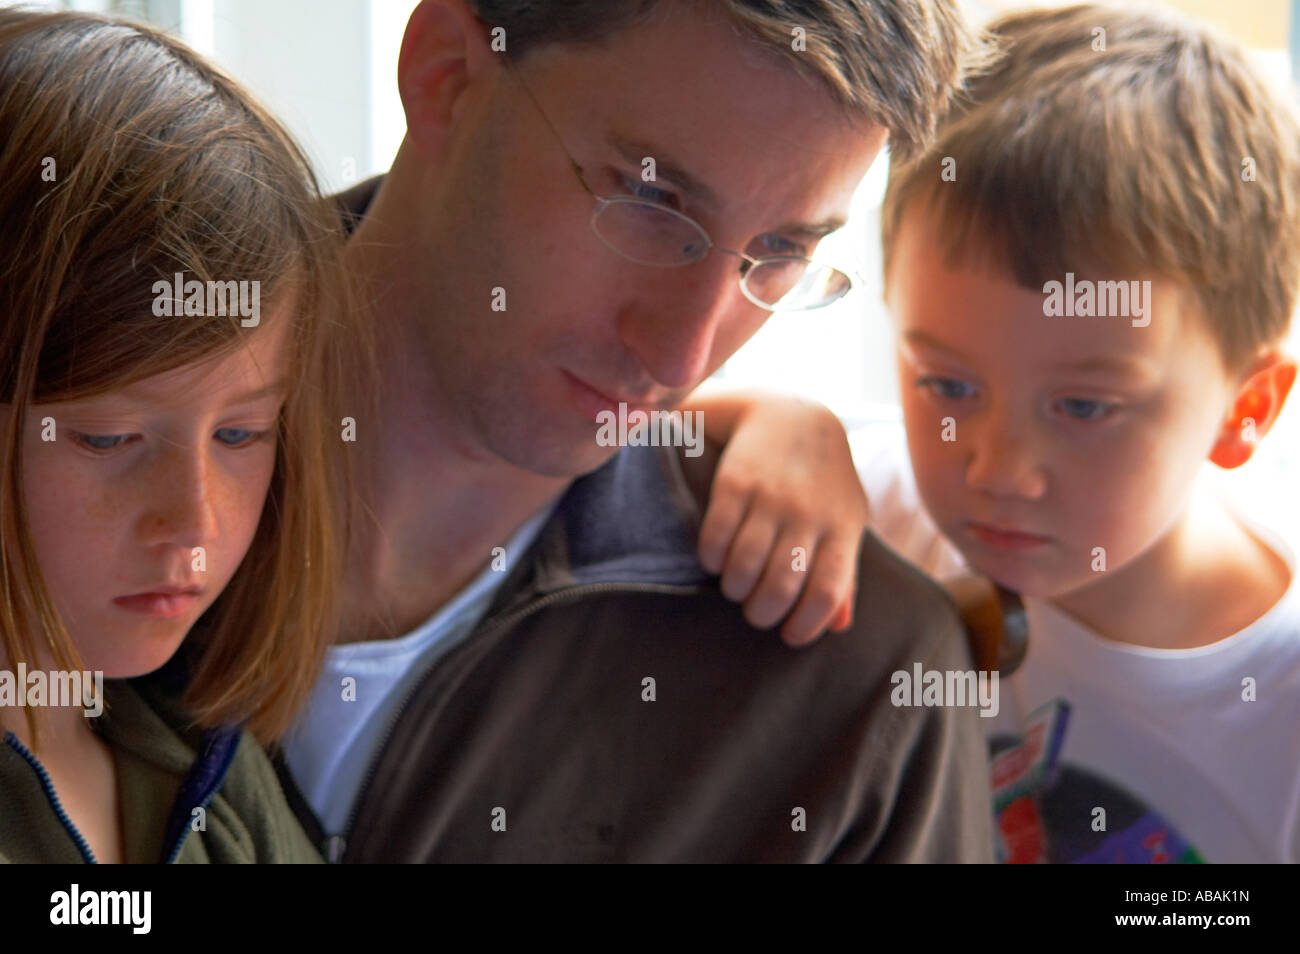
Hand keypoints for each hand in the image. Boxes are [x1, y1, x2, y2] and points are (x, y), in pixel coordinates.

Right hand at [696, 396, 867, 646]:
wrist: (791, 414)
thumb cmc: (823, 481)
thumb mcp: (846, 519)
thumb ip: (844, 572)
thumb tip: (838, 626)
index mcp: (841, 528)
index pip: (827, 593)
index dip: (806, 626)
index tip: (789, 635)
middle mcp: (807, 514)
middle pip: (781, 586)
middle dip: (761, 613)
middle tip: (755, 611)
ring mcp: (771, 497)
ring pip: (743, 567)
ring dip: (734, 589)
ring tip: (735, 586)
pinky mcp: (735, 483)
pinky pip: (715, 538)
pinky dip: (711, 559)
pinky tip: (715, 558)